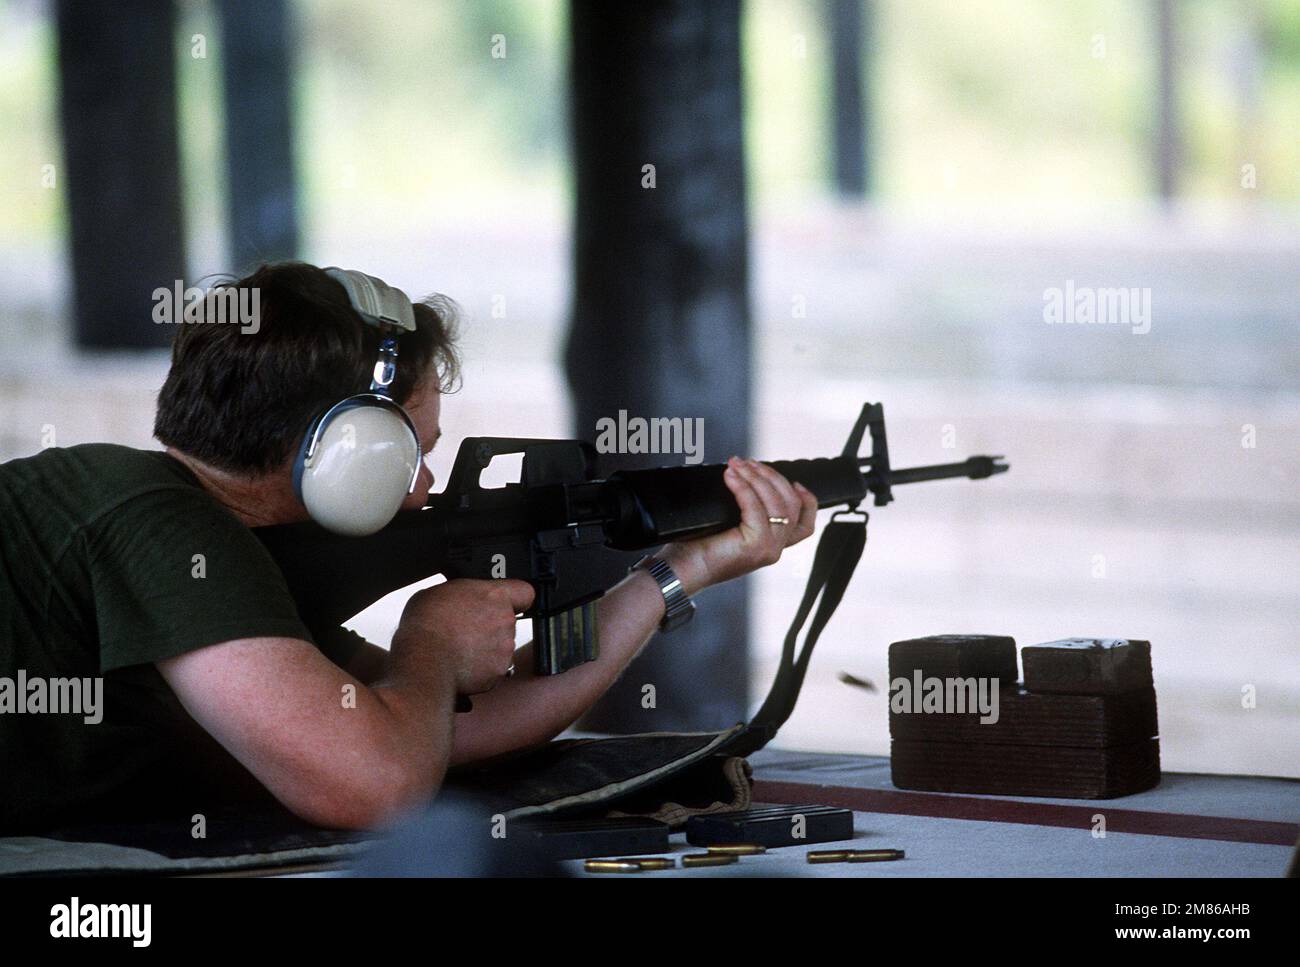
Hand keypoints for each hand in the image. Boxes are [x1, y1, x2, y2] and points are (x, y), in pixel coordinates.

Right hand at [393, 579, 534, 694]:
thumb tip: (459, 600)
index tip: (506, 603)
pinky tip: (462, 664)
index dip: (516, 599)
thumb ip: (462, 594)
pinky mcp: (500, 671)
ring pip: (501, 647)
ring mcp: (505, 648)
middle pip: (508, 622)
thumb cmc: (426, 626)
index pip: (525, 592)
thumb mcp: (439, 592)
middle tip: (468, 630)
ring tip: (460, 649)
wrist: (424, 661)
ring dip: (487, 649)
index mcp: (494, 596)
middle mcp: (505, 620)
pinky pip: (494, 668)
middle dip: (492, 627)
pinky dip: (482, 669)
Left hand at [661, 457, 817, 592]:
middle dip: (770, 476)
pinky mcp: (757, 545)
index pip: (805, 524)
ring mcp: (769, 548)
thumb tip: (750, 475)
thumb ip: (751, 509)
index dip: (807, 500)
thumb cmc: (700, 548)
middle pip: (791, 504)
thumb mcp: (732, 525)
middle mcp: (775, 549)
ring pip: (777, 502)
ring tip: (737, 465)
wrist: (684, 569)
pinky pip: (755, 507)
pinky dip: (743, 487)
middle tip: (747, 462)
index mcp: (773, 546)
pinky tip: (731, 476)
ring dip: (756, 477)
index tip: (794, 481)